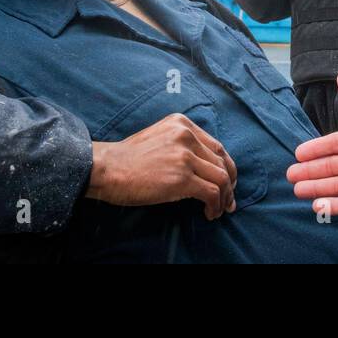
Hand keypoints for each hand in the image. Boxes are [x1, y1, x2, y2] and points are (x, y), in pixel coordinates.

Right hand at [88, 114, 237, 219]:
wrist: (108, 168)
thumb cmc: (128, 159)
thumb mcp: (158, 138)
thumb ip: (180, 144)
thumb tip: (203, 167)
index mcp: (182, 123)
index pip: (217, 146)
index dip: (227, 167)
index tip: (228, 183)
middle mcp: (186, 135)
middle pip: (222, 162)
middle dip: (230, 184)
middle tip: (228, 201)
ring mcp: (185, 156)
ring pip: (221, 179)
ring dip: (224, 198)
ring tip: (218, 210)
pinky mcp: (182, 177)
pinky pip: (211, 193)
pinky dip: (215, 205)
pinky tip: (208, 213)